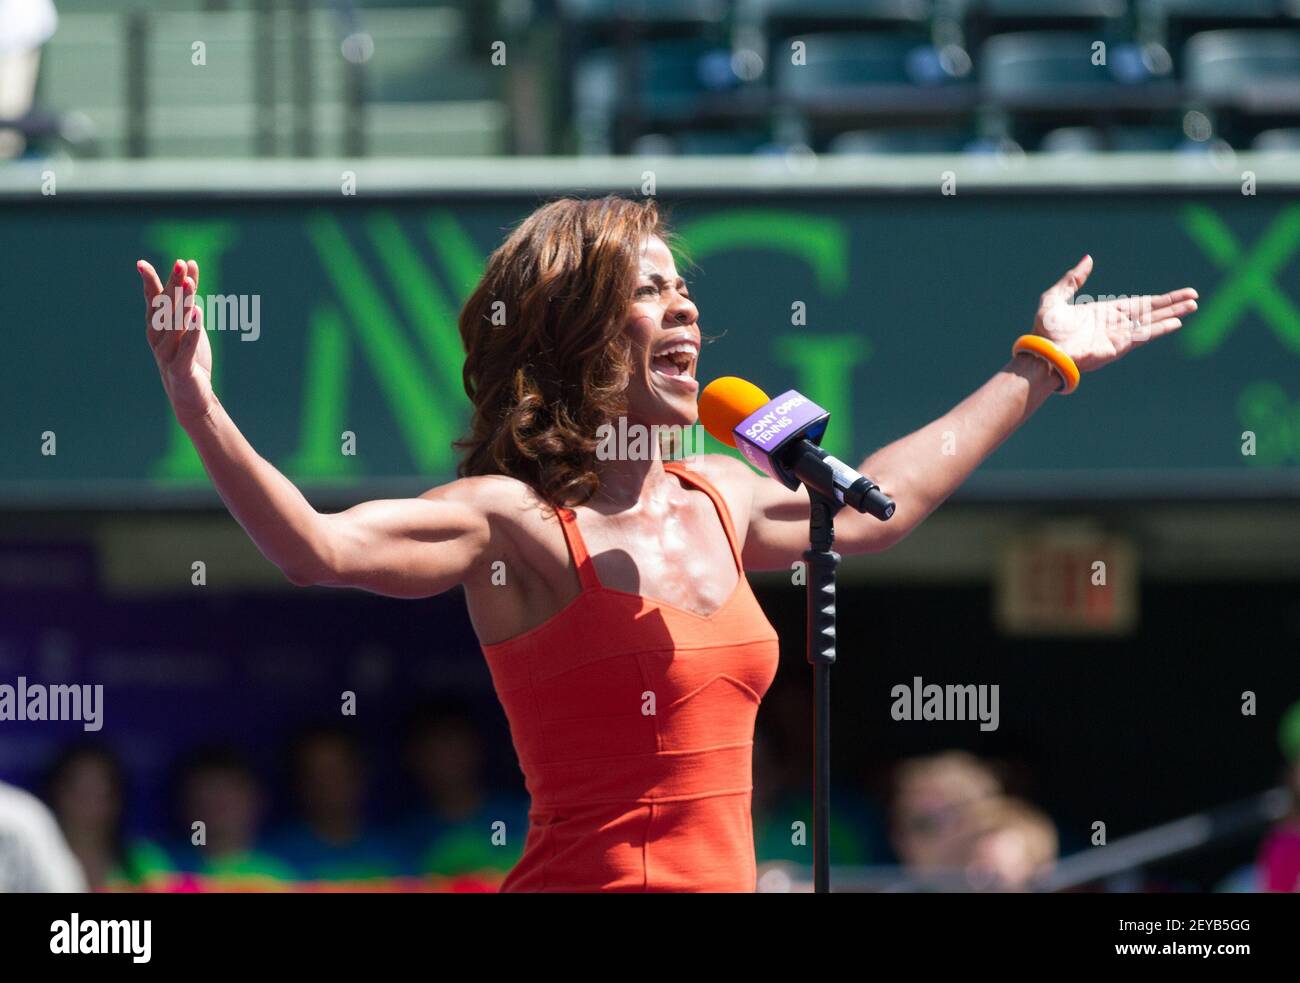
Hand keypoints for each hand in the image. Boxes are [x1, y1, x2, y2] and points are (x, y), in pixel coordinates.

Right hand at [139, 258, 213, 423]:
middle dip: (173, 285)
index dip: (150, 281)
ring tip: (190, 284)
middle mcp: (157, 338)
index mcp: (156, 326)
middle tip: (179, 264)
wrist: (190, 396)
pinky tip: (197, 314)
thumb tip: (189, 263)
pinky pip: (186, 347)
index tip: (141, 263)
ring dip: (183, 303)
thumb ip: (188, 295)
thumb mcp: (189, 322)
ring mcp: (166, 354)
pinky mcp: (180, 368)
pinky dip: (192, 331)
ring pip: (175, 325)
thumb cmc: (187, 356)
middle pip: (165, 308)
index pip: (153, 299)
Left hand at [1033, 255, 1197, 372]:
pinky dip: (1159, 328)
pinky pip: (1142, 335)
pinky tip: (1176, 323)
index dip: (1158, 299)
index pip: (1137, 304)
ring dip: (1172, 314)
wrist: (1043, 352)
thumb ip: (1073, 279)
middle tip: (1195, 297)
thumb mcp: (1055, 297)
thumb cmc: (1045, 329)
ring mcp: (1118, 335)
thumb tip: (1087, 259)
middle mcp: (1115, 323)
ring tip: (1193, 306)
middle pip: (1150, 311)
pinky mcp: (1118, 346)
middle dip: (1172, 304)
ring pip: (1151, 322)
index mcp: (1104, 312)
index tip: (1177, 294)